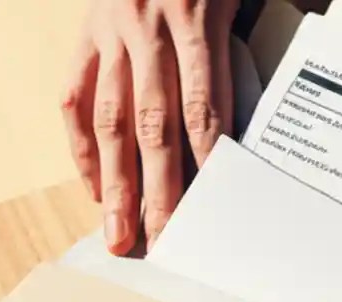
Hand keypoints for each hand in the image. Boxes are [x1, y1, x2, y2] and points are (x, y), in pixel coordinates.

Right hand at [61, 0, 239, 254]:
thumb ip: (260, 32)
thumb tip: (265, 103)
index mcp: (195, 15)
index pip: (203, 102)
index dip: (206, 158)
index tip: (213, 205)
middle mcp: (147, 27)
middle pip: (154, 123)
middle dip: (158, 188)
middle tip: (164, 239)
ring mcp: (109, 31)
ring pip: (111, 118)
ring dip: (114, 182)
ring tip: (118, 230)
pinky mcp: (86, 33)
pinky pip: (76, 97)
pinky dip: (83, 147)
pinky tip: (93, 187)